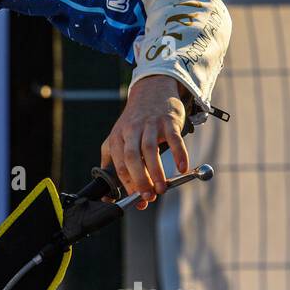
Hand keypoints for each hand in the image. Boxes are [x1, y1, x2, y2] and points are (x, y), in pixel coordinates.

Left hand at [100, 75, 190, 210]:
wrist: (151, 90)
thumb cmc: (135, 120)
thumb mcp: (118, 136)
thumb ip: (112, 159)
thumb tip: (108, 186)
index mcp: (118, 137)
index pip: (119, 164)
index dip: (127, 184)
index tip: (136, 198)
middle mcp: (132, 130)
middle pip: (132, 158)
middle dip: (140, 180)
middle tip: (149, 196)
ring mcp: (150, 124)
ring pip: (150, 150)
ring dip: (157, 172)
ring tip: (162, 188)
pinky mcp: (168, 121)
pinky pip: (173, 139)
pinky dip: (179, 154)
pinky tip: (182, 168)